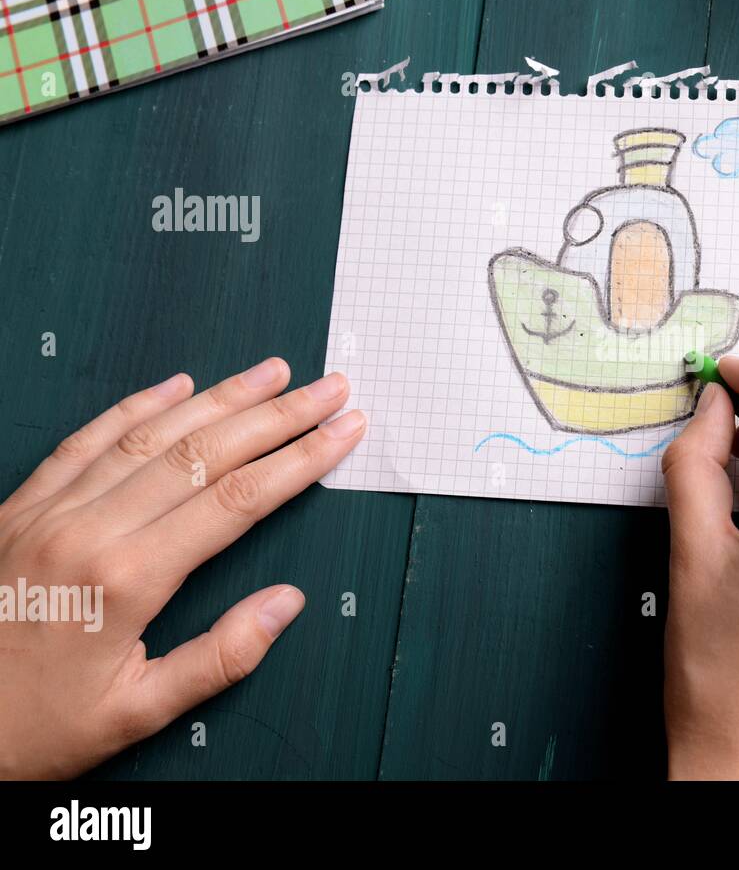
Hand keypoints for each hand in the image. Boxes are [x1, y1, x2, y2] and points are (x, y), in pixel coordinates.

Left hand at [0, 359, 365, 778]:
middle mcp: (90, 530)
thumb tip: (287, 603)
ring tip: (272, 373)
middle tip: (328, 388)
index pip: (239, 499)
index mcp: (128, 578)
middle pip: (206, 453)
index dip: (301, 459)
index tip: (343, 431)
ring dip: (220, 398)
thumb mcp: (137, 712)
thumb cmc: (35, 727)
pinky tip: (175, 384)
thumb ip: (220, 657)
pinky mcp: (19, 508)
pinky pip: (85, 440)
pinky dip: (134, 405)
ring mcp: (50, 511)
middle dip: (279, 416)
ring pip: (152, 435)